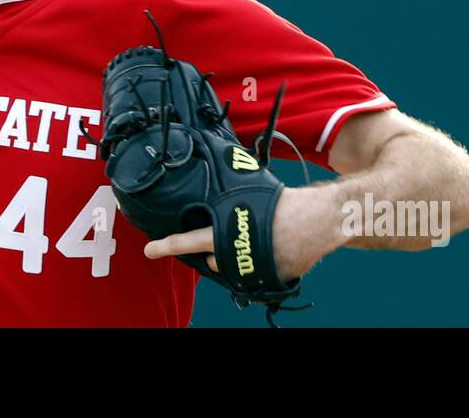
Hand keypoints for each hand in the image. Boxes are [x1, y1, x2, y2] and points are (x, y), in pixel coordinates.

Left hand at [142, 186, 344, 281]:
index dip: (167, 245)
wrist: (318, 219)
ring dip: (237, 259)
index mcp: (226, 231)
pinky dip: (261, 265)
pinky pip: (257, 274)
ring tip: (256, 239)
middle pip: (212, 261)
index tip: (150, 250)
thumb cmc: (283, 202)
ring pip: (233, 270)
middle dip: (216, 252)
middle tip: (232, 236)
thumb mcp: (248, 194)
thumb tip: (212, 190)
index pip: (189, 240)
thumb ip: (227, 204)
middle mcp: (236, 254)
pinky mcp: (272, 278)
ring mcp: (253, 269)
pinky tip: (274, 248)